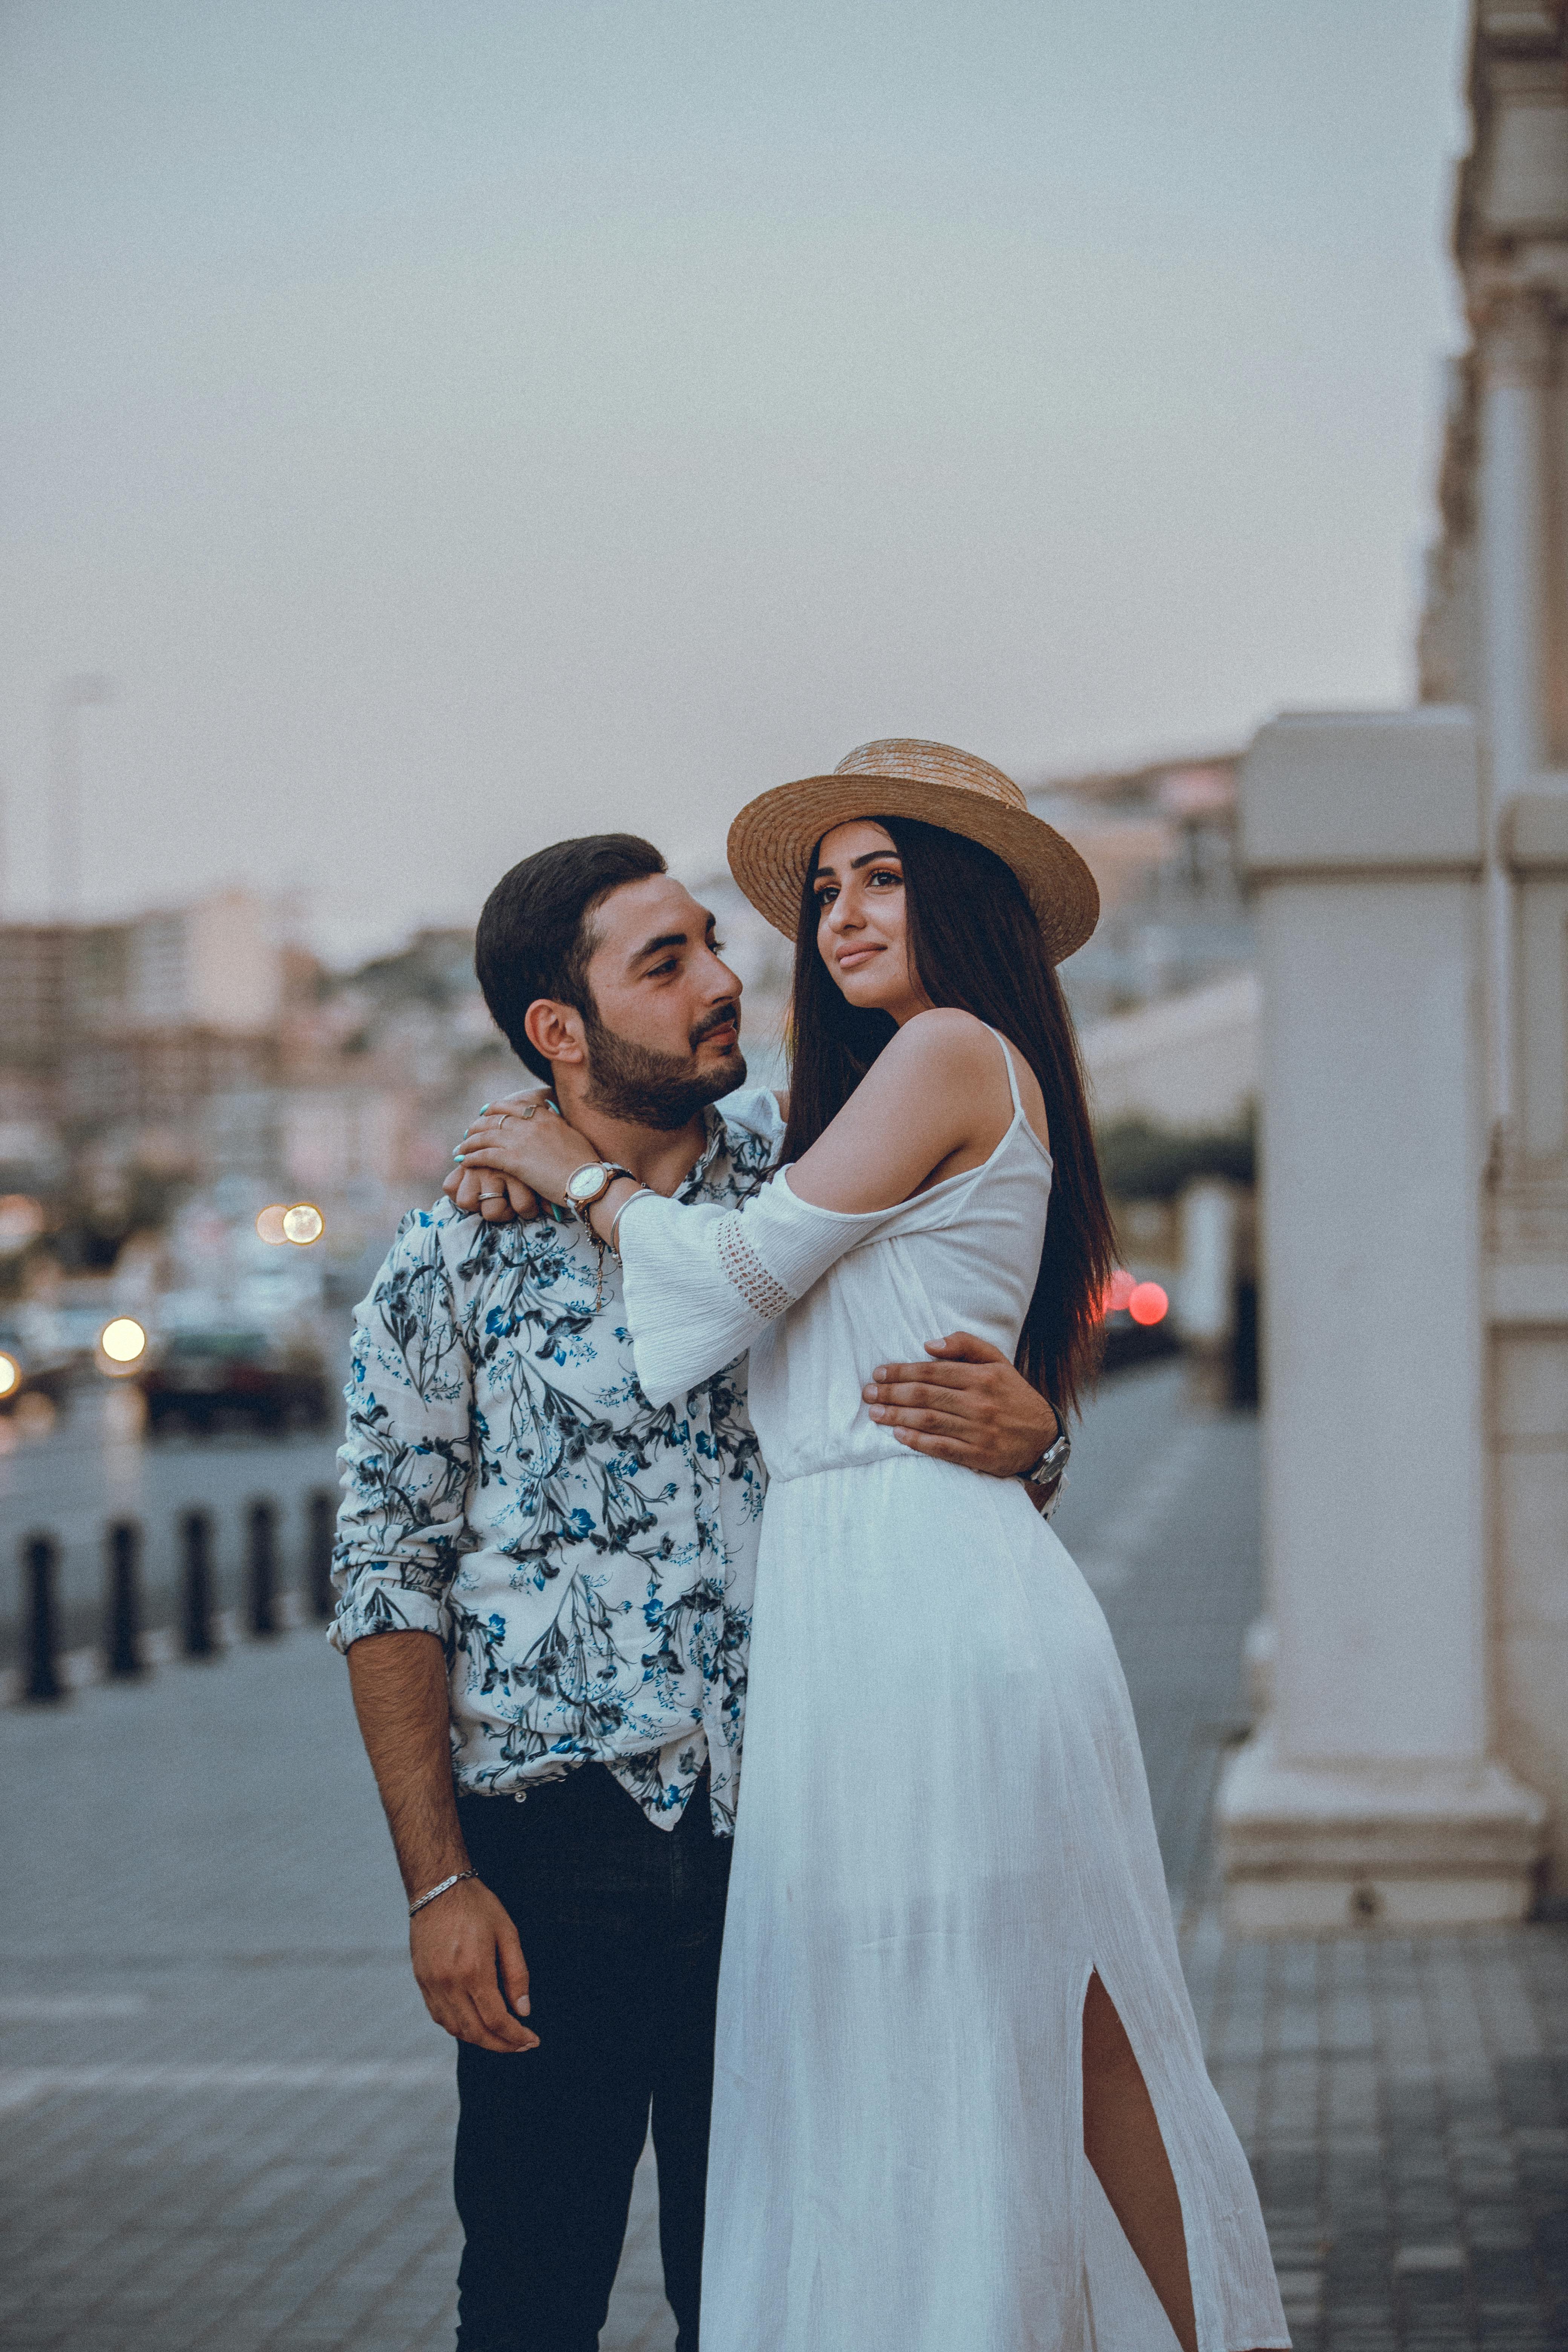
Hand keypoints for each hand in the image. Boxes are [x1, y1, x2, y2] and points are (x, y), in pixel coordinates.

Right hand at [410, 1876, 539, 2053]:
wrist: (438, 1887)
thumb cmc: (477, 1906)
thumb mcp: (508, 1933)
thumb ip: (517, 1974)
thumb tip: (523, 2011)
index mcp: (474, 1970)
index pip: (496, 2020)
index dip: (516, 2036)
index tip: (532, 2041)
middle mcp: (449, 1983)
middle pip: (475, 2032)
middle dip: (501, 2044)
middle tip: (520, 2045)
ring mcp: (431, 1984)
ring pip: (455, 2029)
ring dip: (479, 2040)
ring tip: (500, 2037)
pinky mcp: (421, 1981)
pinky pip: (439, 2016)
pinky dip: (458, 2027)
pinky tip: (474, 2024)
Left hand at [456, 1099, 597, 1207]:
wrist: (588, 1181)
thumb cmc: (584, 1164)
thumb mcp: (572, 1135)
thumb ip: (556, 1125)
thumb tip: (549, 1119)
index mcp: (545, 1116)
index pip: (511, 1106)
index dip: (494, 1109)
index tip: (485, 1114)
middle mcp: (530, 1124)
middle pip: (493, 1119)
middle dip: (477, 1126)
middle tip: (468, 1134)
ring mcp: (521, 1141)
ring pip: (485, 1135)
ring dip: (469, 1142)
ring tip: (461, 1149)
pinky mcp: (514, 1161)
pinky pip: (484, 1155)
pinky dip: (471, 1157)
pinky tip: (464, 1161)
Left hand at [862, 1331, 1058, 1474]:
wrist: (1044, 1437)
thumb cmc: (1013, 1395)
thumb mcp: (997, 1361)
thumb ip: (966, 1345)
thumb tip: (930, 1344)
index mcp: (982, 1376)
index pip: (932, 1371)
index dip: (901, 1371)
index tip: (879, 1372)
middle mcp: (980, 1402)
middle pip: (925, 1395)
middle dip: (891, 1393)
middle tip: (868, 1393)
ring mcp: (979, 1430)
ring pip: (929, 1420)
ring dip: (897, 1416)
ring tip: (875, 1414)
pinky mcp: (979, 1455)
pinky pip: (942, 1447)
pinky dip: (918, 1442)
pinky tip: (898, 1436)